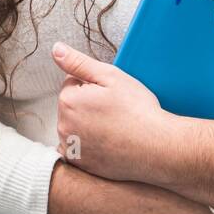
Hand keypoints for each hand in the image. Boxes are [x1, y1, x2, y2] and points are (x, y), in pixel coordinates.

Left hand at [52, 41, 178, 182]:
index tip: (112, 96)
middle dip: (89, 105)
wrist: (157, 148)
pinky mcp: (80, 164)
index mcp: (68, 101)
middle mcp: (63, 126)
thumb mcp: (111, 77)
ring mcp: (71, 148)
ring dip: (88, 125)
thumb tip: (56, 49)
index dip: (95, 86)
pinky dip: (90, 145)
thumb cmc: (138, 111)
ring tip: (115, 128)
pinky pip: (79, 148)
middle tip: (116, 112)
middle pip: (72, 106)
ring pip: (76, 126)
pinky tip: (110, 143)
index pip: (73, 83)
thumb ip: (78, 62)